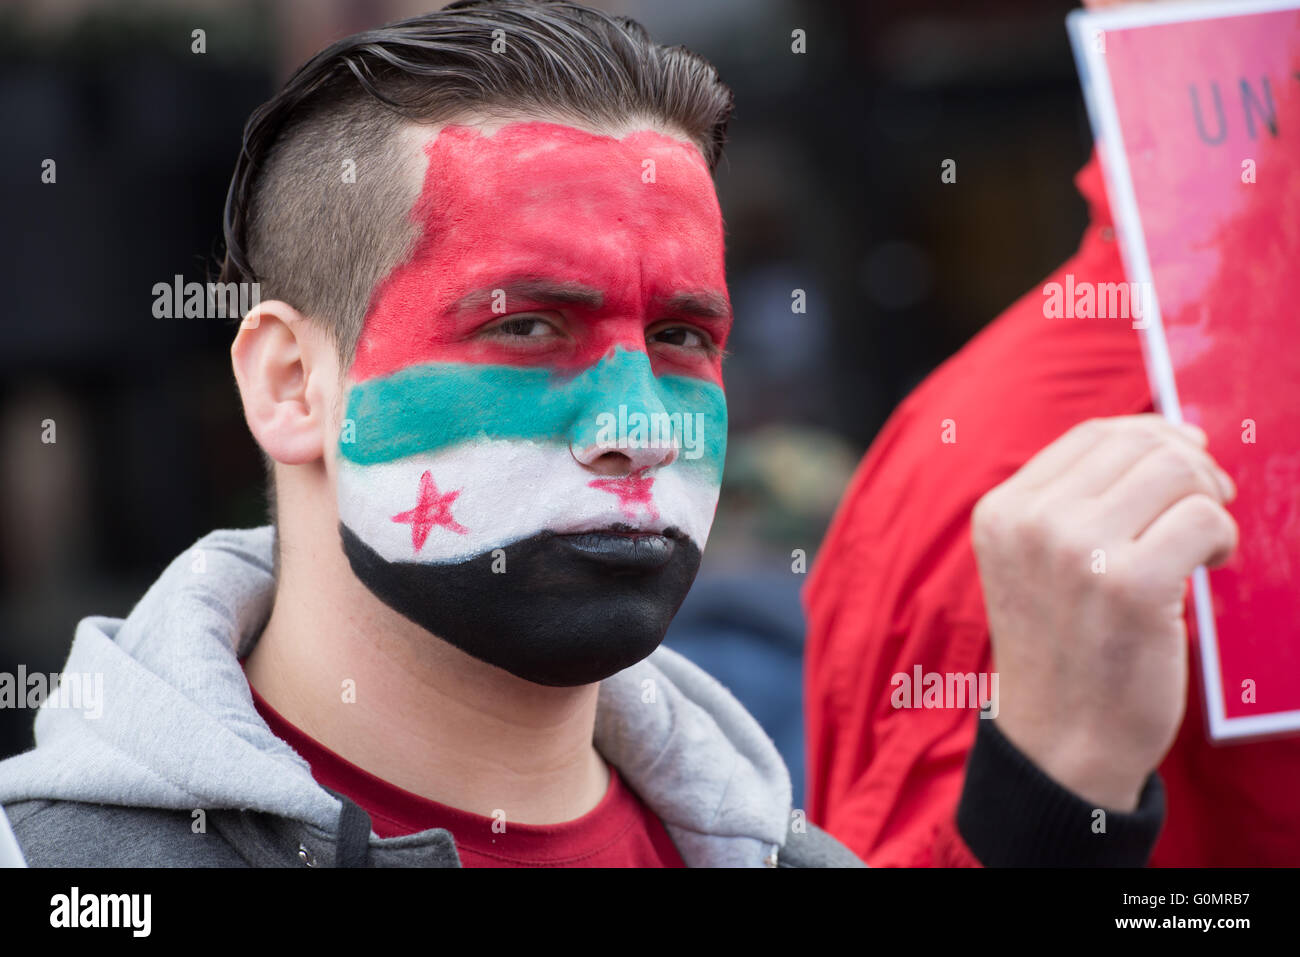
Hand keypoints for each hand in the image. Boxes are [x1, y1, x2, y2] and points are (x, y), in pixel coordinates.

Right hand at [970, 415, 1237, 810]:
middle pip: (1140, 446)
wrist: (1060, 742)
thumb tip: (1170, 437)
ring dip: (1209, 502)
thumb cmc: (1065, 649)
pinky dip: (1222, 538)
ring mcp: (1076, 550)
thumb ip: (1075, 502)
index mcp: (1001, 511)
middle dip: (1190, 469)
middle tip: (1207, 508)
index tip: (1188, 459)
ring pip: (1176, 472)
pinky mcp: (1130, 584)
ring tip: (1203, 543)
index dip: (1152, 436)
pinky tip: (1211, 566)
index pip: (1092, 436)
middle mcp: (1030, 522)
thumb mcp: (1036, 562)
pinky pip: (1204, 519)